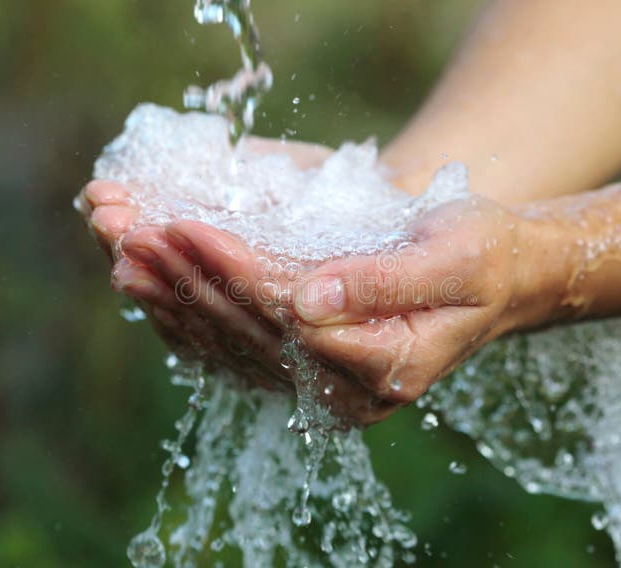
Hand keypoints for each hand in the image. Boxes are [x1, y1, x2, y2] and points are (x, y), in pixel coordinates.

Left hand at [152, 196, 543, 423]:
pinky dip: (191, 314)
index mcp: (387, 366)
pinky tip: (153, 288)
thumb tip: (309, 299)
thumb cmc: (482, 257)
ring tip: (124, 252)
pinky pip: (237, 347)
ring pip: (233, 343)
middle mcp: (349, 393)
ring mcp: (324, 389)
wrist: (495, 280)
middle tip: (131, 231)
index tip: (185, 227)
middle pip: (250, 334)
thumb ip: (387, 283)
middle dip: (188, 280)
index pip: (291, 319)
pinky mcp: (307, 371)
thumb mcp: (456, 259)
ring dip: (175, 297)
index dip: (235, 272)